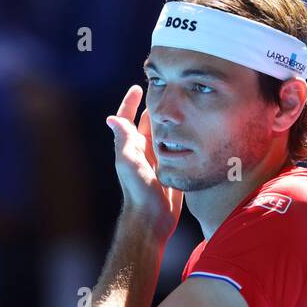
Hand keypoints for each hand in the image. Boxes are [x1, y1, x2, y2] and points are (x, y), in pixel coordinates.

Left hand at [106, 84, 182, 237]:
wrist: (153, 218)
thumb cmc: (138, 191)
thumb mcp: (129, 162)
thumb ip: (124, 140)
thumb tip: (112, 118)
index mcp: (131, 146)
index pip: (128, 119)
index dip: (130, 102)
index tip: (138, 87)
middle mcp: (143, 151)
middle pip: (148, 123)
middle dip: (156, 108)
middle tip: (169, 92)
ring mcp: (158, 161)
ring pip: (165, 135)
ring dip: (172, 122)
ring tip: (184, 107)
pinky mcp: (172, 171)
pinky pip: (177, 150)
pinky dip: (183, 140)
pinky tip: (194, 132)